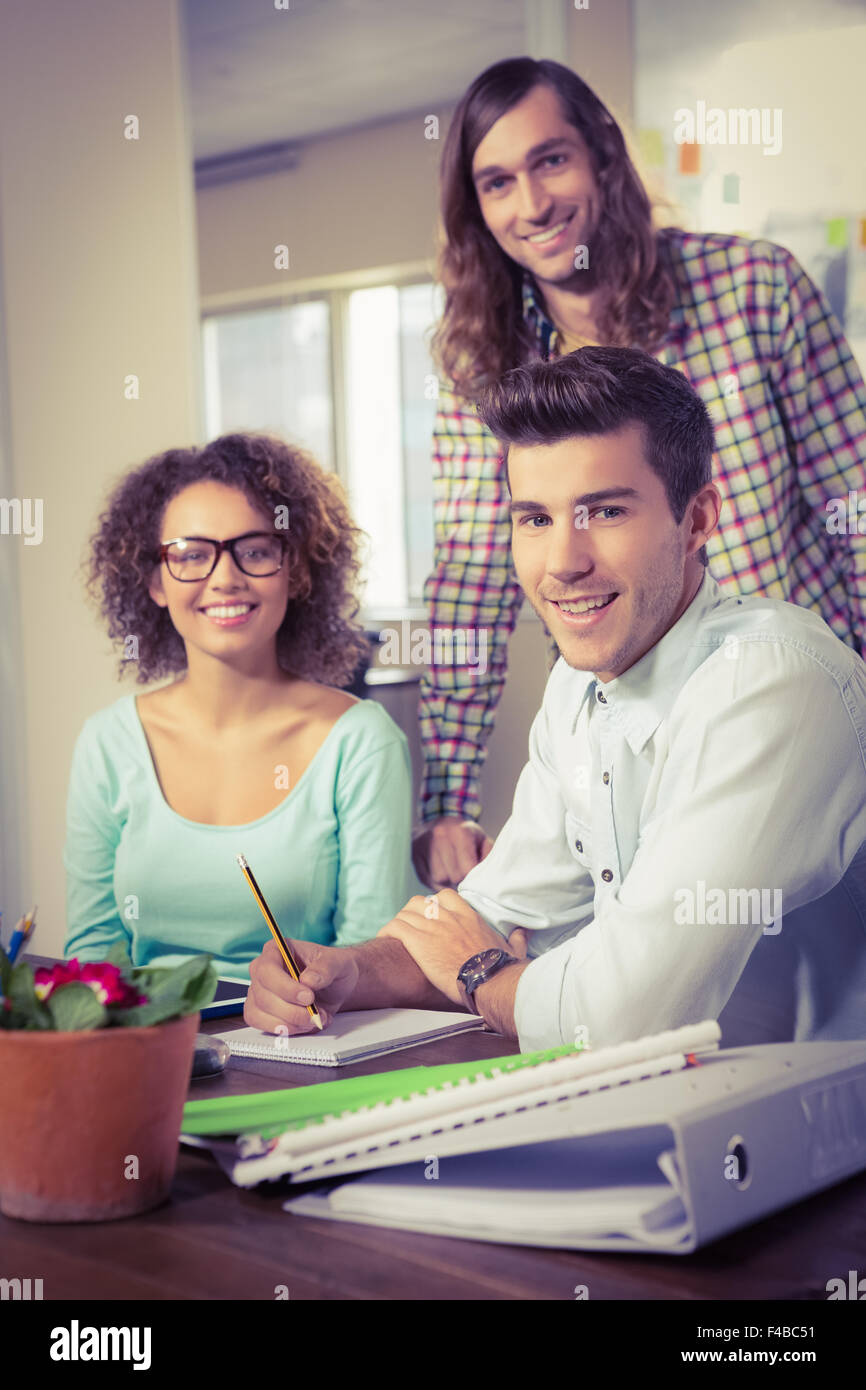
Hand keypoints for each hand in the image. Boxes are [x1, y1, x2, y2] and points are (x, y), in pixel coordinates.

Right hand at [245, 938, 358, 1034]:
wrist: (336, 987)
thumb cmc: (333, 969)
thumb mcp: (338, 962)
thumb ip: (325, 968)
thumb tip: (308, 980)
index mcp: (275, 950)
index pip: (267, 970)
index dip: (286, 987)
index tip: (308, 997)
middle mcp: (261, 971)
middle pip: (263, 996)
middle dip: (292, 1011)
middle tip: (316, 1014)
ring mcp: (258, 993)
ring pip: (261, 1014)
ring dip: (291, 1023)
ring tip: (315, 1019)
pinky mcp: (260, 1013)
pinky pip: (264, 1026)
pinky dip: (287, 1030)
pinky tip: (305, 1025)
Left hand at [377, 889, 526, 1005]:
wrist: (489, 981)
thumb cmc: (501, 969)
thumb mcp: (513, 949)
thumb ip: (517, 938)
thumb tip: (523, 932)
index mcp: (469, 916)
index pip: (446, 896)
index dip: (435, 903)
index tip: (432, 915)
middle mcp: (449, 917)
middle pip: (420, 901)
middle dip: (412, 911)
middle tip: (410, 926)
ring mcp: (432, 927)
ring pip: (405, 912)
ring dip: (399, 922)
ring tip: (395, 933)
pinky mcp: (418, 942)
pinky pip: (395, 927)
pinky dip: (387, 931)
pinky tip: (384, 938)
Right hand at [412, 816, 493, 889]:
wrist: (442, 819)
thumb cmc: (466, 835)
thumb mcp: (483, 841)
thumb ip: (489, 859)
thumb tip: (487, 880)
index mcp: (459, 833)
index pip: (466, 871)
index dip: (472, 879)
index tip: (474, 877)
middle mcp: (439, 837)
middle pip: (452, 877)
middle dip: (460, 881)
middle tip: (464, 875)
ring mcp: (423, 845)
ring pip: (438, 880)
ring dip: (447, 882)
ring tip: (453, 873)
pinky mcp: (413, 854)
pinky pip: (426, 880)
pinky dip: (436, 882)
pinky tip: (442, 872)